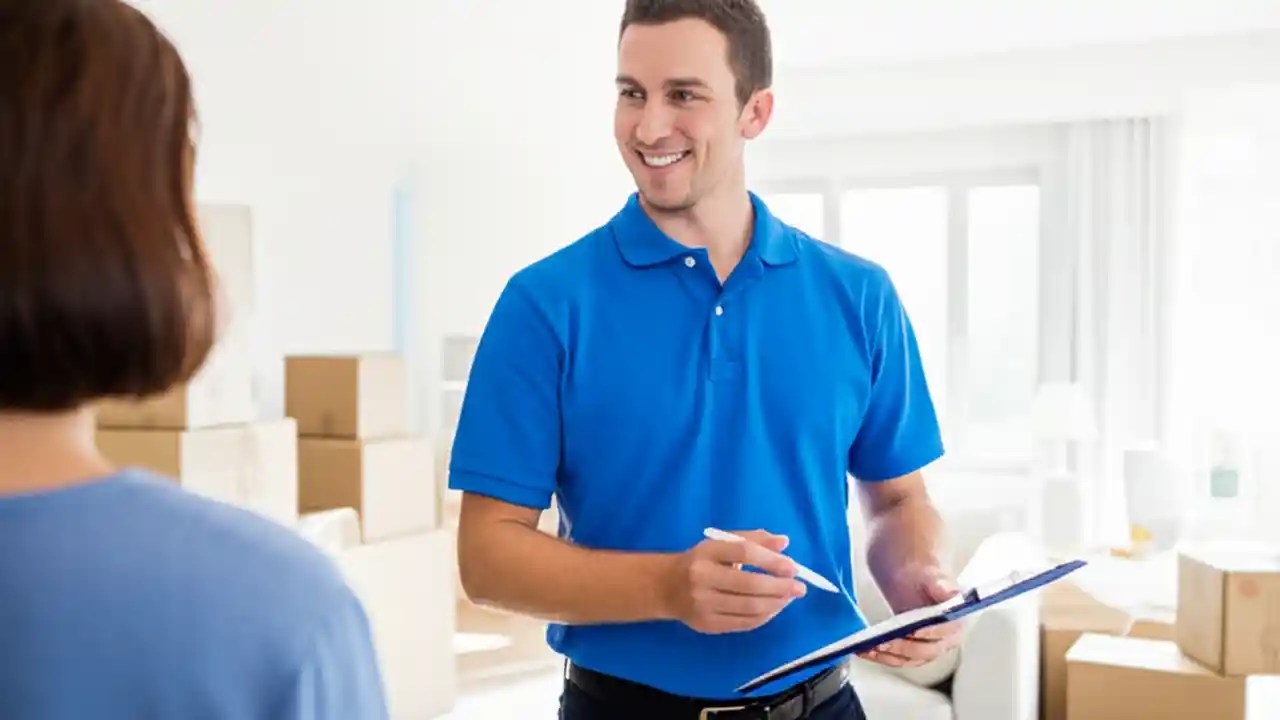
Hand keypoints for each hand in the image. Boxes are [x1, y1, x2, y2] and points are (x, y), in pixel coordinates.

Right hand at [663, 530, 806, 634]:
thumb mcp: (721, 544)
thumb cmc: (701, 561)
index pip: (743, 552)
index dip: (771, 560)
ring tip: (789, 597)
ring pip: (749, 608)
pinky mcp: (707, 625)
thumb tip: (784, 542)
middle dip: (780, 587)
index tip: (792, 566)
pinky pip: (744, 623)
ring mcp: (703, 604)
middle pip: (749, 584)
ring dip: (776, 604)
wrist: (666, 587)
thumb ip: (752, 540)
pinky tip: (774, 608)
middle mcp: (702, 578)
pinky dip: (764, 616)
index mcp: (706, 552)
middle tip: (800, 587)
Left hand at [858, 565, 963, 667]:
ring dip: (887, 655)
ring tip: (869, 648)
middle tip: (883, 642)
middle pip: (926, 650)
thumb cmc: (923, 577)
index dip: (931, 632)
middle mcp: (944, 639)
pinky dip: (879, 656)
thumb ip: (941, 584)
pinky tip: (865, 650)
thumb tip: (950, 592)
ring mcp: (926, 648)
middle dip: (903, 647)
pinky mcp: (909, 652)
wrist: (911, 578)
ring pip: (908, 658)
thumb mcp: (931, 575)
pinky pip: (895, 658)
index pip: (946, 631)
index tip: (915, 630)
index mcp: (955, 620)